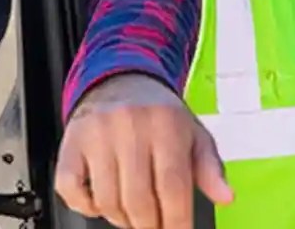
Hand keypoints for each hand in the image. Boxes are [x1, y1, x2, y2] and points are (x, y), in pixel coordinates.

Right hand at [54, 73, 233, 227]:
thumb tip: (225, 196)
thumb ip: (210, 168)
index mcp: (166, 125)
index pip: (173, 187)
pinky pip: (70, 188)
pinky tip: (101, 199)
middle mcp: (130, 126)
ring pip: (106, 200)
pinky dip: (85, 205)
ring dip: (121, 219)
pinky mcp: (71, 141)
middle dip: (150, 225)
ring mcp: (97, 133)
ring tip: (132, 213)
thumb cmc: (160, 115)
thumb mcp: (193, 134)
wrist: (123, 81)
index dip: (176, 221)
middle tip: (155, 225)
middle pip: (139, 200)